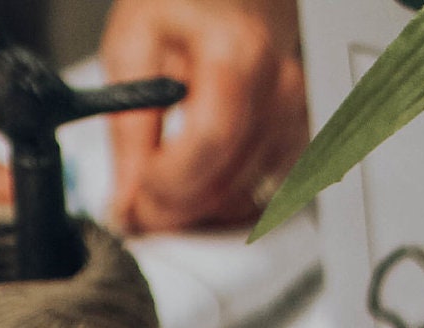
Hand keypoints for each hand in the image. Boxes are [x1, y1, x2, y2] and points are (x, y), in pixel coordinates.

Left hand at [101, 0, 307, 232]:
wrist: (229, 2)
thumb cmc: (185, 11)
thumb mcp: (134, 45)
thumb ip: (129, 126)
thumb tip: (127, 198)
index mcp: (239, 53)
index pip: (210, 140)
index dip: (169, 179)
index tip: (135, 191)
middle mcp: (278, 90)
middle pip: (226, 180)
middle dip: (173, 206)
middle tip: (134, 210)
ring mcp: (293, 122)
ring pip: (239, 200)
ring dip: (193, 210)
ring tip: (158, 191)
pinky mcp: (296, 147)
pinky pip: (254, 200)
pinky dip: (218, 203)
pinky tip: (194, 184)